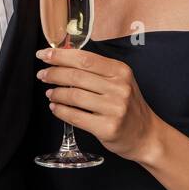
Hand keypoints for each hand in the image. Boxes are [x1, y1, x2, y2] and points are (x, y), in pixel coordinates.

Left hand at [35, 46, 158, 161]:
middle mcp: (119, 88)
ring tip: (50, 92)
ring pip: (74, 96)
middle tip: (42, 74)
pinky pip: (76, 117)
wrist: (146, 135)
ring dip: (56, 93)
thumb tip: (63, 58)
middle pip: (76, 76)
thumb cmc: (128, 106)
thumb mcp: (120, 81)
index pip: (85, 58)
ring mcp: (114, 109)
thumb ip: (97, 70)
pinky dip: (61, 111)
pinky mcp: (108, 128)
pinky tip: (55, 107)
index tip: (44, 54)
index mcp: (121, 71)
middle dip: (53, 73)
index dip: (60, 55)